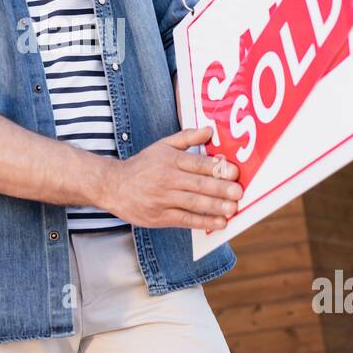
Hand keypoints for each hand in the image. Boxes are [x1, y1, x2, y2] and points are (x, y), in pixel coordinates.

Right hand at [98, 127, 242, 231]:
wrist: (113, 186)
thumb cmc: (142, 165)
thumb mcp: (162, 146)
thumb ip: (187, 137)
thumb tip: (210, 130)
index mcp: (170, 160)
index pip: (197, 163)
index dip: (217, 168)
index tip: (235, 172)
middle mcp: (167, 179)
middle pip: (198, 184)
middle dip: (221, 189)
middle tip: (239, 192)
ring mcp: (163, 199)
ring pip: (194, 203)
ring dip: (216, 207)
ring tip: (233, 208)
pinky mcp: (160, 217)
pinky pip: (185, 220)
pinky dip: (204, 222)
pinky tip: (219, 222)